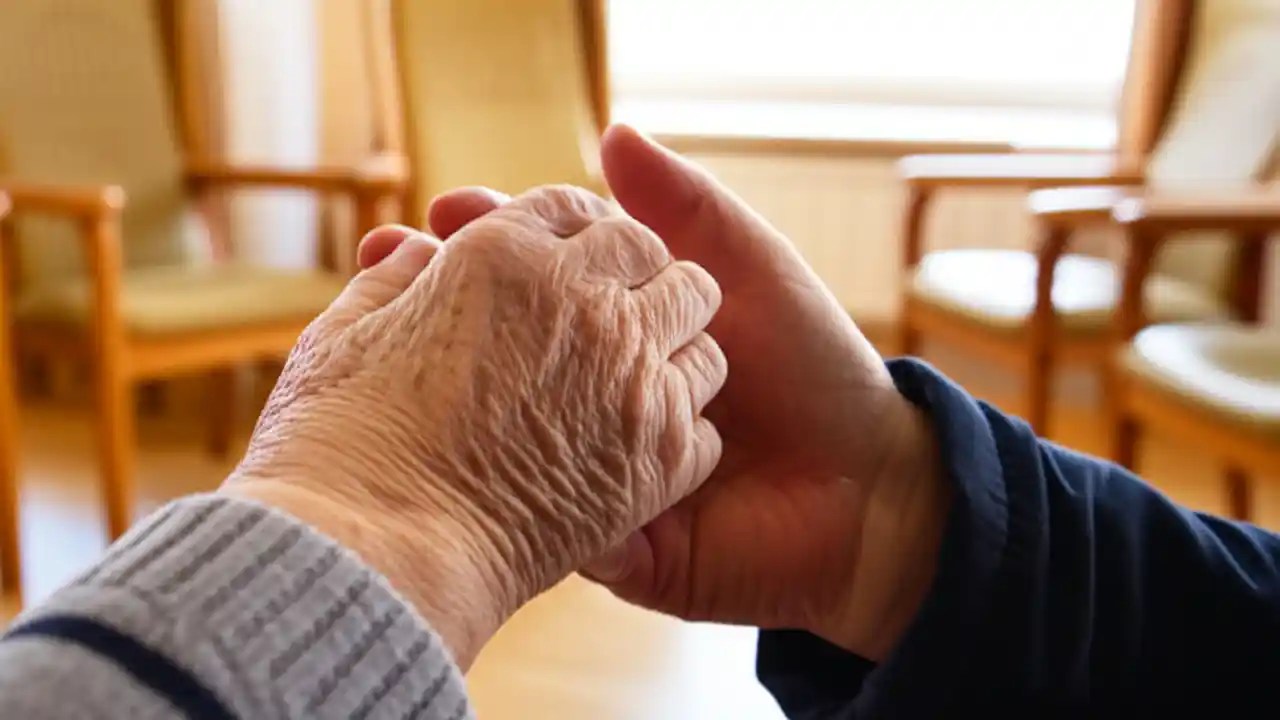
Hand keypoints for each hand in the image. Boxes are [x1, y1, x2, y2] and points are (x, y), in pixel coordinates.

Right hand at [223, 185, 725, 667]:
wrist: (368, 558)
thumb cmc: (336, 445)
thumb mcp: (346, 333)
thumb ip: (397, 278)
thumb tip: (421, 249)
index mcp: (502, 257)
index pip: (570, 209)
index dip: (569, 230)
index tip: (562, 259)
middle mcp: (581, 303)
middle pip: (647, 250)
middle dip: (630, 267)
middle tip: (603, 308)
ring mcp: (632, 377)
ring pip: (696, 320)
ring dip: (669, 335)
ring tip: (631, 370)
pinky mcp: (659, 456)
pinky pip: (701, 414)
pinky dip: (680, 420)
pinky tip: (640, 441)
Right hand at [419, 128, 949, 660]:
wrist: (867, 494)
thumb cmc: (815, 369)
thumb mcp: (753, 271)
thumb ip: (688, 208)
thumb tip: (613, 135)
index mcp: (624, 330)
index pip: (542, 275)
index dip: (493, 238)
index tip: (447, 208)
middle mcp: (599, 392)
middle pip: (507, 346)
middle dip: (452, 304)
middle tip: (396, 262)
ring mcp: (596, 467)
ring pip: (510, 430)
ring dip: (462, 391)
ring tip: (419, 347)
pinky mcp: (611, 541)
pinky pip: (550, 512)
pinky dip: (512, 480)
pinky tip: (473, 447)